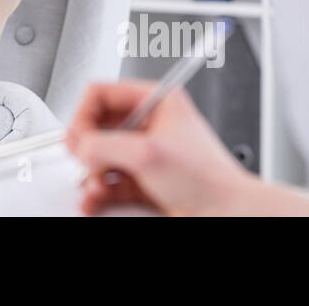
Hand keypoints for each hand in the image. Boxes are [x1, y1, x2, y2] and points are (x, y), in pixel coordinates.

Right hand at [64, 79, 255, 215]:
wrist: (229, 215)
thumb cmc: (209, 179)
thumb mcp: (147, 153)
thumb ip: (104, 145)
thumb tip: (80, 147)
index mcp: (156, 100)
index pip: (102, 93)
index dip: (83, 114)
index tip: (78, 138)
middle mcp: (149, 124)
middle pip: (98, 126)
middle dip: (87, 148)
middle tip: (84, 162)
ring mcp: (145, 153)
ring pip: (101, 157)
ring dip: (91, 173)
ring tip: (94, 185)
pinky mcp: (144, 180)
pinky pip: (109, 181)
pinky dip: (98, 191)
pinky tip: (95, 198)